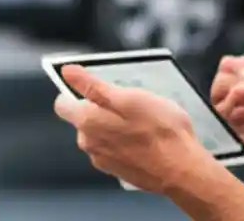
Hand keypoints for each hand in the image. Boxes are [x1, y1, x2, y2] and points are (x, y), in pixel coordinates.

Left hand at [53, 65, 215, 193]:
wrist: (181, 171)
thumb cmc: (161, 131)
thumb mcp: (130, 97)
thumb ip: (94, 86)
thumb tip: (68, 72)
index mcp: (87, 122)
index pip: (62, 103)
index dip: (76, 90)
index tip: (96, 84)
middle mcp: (88, 143)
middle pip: (84, 116)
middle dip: (102, 106)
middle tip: (130, 100)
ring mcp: (102, 158)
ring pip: (101, 131)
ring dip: (115, 123)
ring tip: (143, 119)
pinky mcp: (116, 169)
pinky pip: (113, 146)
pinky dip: (124, 140)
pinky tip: (145, 137)